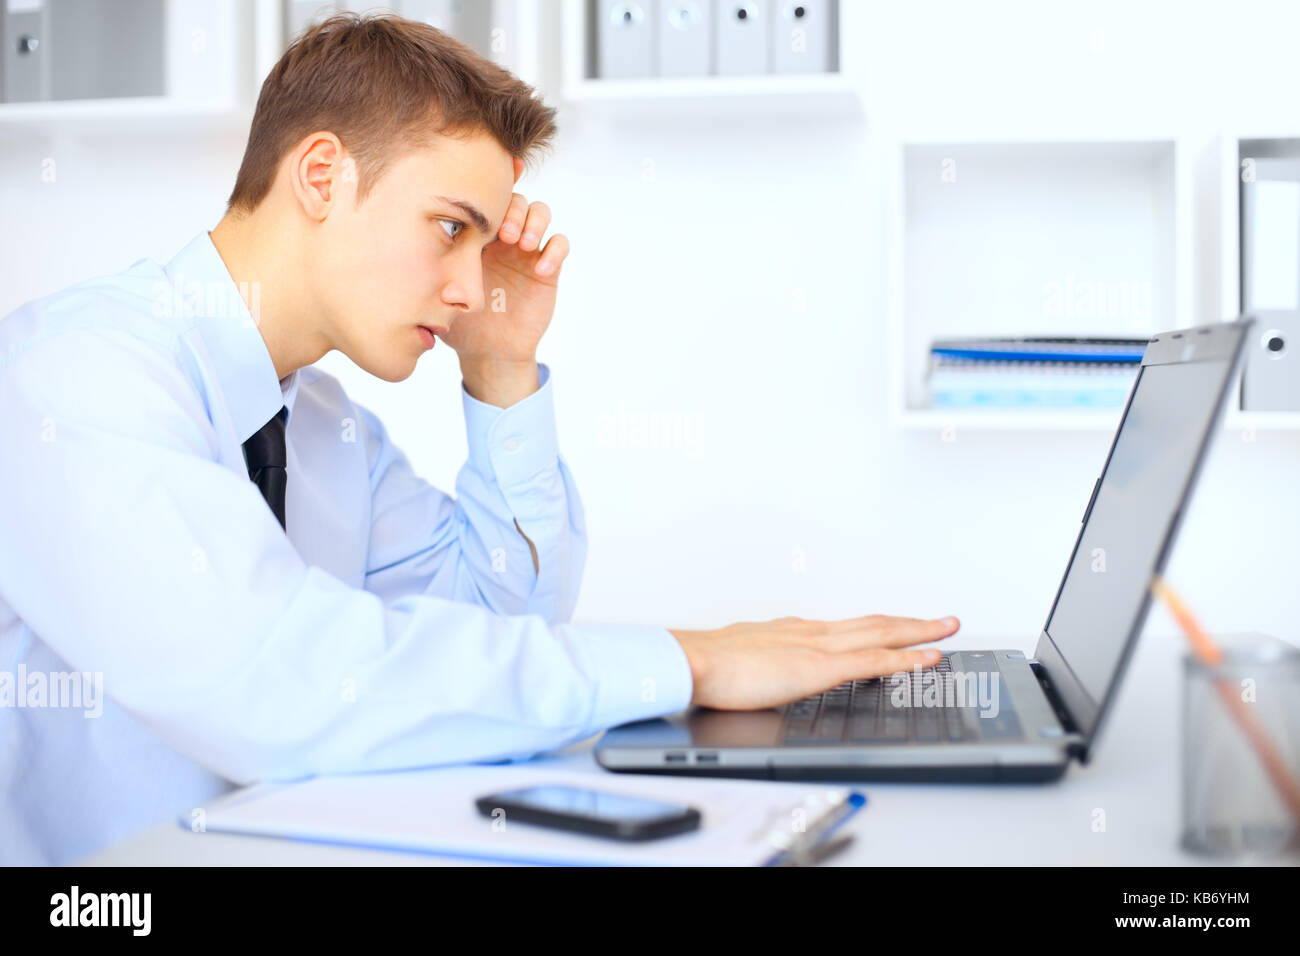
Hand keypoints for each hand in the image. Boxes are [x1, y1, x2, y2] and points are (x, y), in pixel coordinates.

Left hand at [442, 159, 570, 406]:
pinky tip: (542, 267)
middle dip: (512, 208)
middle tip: (504, 233)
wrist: (487, 351)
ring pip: (541, 212)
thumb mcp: (440, 291)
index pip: (486, 198)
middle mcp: (503, 236)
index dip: (490, 182)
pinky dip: (554, 250)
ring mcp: (526, 251)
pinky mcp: (546, 269)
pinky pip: (559, 245)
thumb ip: (430, 268)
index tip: (489, 175)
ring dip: (534, 221)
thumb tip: (408, 245)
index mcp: (477, 234)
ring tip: (522, 243)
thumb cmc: (460, 321)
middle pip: (516, 197)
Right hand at [669, 614, 960, 710]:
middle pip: (874, 623)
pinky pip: (874, 660)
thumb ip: (763, 663)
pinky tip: (927, 658)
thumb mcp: (743, 659)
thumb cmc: (708, 666)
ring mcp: (819, 646)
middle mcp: (812, 632)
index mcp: (794, 632)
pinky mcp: (820, 667)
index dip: (880, 628)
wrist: (693, 661)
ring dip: (919, 631)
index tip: (899, 628)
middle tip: (943, 619)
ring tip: (946, 630)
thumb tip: (765, 672)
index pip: (848, 628)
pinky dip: (906, 658)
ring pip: (882, 633)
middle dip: (912, 622)